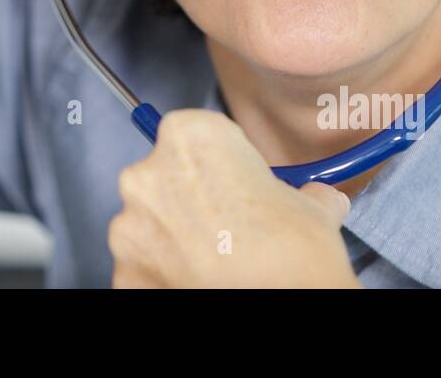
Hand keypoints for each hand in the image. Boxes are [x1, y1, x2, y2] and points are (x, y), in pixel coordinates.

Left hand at [109, 109, 360, 287]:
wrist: (278, 304)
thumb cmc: (291, 254)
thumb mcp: (312, 206)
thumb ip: (300, 192)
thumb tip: (316, 199)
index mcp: (189, 136)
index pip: (197, 136)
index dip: (221, 162)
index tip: (238, 183)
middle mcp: (148, 175)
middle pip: (165, 177)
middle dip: (191, 199)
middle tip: (230, 227)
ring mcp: (129, 227)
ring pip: (151, 224)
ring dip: (176, 238)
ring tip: (218, 260)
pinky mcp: (124, 272)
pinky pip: (144, 264)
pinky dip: (165, 272)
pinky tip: (199, 280)